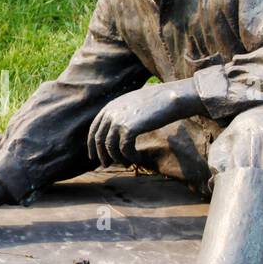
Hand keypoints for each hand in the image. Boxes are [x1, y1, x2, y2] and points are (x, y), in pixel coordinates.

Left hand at [87, 81, 201, 167]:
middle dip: (102, 155)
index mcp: (110, 107)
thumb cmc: (156, 102)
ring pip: (111, 147)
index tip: (94, 157)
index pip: (94, 129)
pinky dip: (130, 157)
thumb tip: (116, 133)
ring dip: (118, 158)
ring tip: (127, 164)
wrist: (170, 98)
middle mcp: (111, 113)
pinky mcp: (129, 128)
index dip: (92, 145)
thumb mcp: (132, 104)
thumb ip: (121, 115)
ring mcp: (118, 120)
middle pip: (99, 140)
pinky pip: (124, 149)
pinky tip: (138, 159)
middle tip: (106, 165)